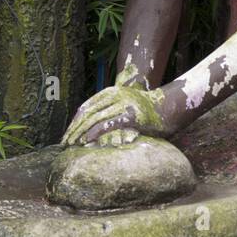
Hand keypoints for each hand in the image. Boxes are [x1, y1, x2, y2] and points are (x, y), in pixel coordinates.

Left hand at [62, 71, 177, 146]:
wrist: (171, 106)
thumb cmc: (148, 109)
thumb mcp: (126, 104)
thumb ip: (112, 110)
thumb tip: (94, 127)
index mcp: (111, 92)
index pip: (86, 107)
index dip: (75, 121)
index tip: (67, 134)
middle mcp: (115, 96)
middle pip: (88, 112)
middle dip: (74, 128)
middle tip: (64, 142)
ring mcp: (123, 104)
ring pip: (95, 118)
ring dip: (81, 132)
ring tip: (72, 143)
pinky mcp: (131, 115)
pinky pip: (108, 124)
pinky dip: (95, 133)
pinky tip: (86, 140)